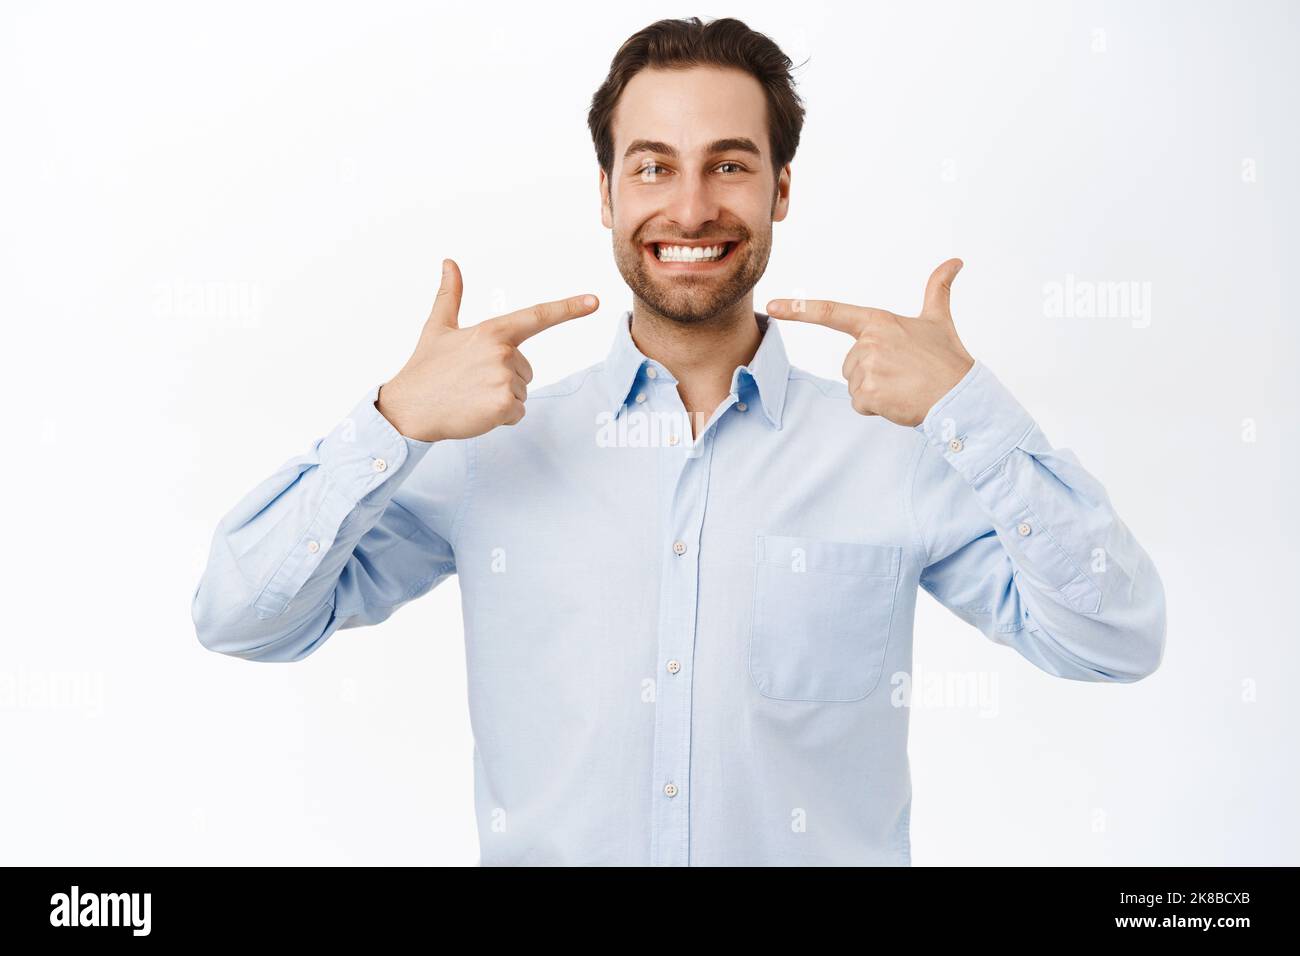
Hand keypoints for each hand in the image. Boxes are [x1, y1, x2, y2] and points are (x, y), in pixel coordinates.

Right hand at [376, 259, 598, 441]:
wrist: (408, 409)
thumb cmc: (424, 368)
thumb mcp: (437, 327)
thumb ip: (450, 295)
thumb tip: (449, 263)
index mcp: (491, 330)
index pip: (537, 317)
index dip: (569, 308)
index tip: (595, 301)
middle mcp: (502, 351)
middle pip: (526, 370)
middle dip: (504, 379)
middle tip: (471, 382)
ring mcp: (504, 378)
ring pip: (521, 392)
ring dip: (500, 399)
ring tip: (470, 396)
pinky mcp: (504, 405)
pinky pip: (518, 412)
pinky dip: (500, 417)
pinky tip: (475, 412)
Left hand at [766, 258, 974, 426]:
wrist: (961, 395)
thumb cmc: (948, 359)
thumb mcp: (938, 320)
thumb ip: (938, 289)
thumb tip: (955, 261)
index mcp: (878, 322)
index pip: (832, 313)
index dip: (799, 310)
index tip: (773, 306)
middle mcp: (869, 342)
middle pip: (850, 365)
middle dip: (872, 375)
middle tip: (903, 374)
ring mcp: (868, 367)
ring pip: (855, 386)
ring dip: (877, 392)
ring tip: (904, 386)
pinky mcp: (869, 393)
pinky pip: (860, 405)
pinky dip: (878, 408)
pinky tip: (900, 401)